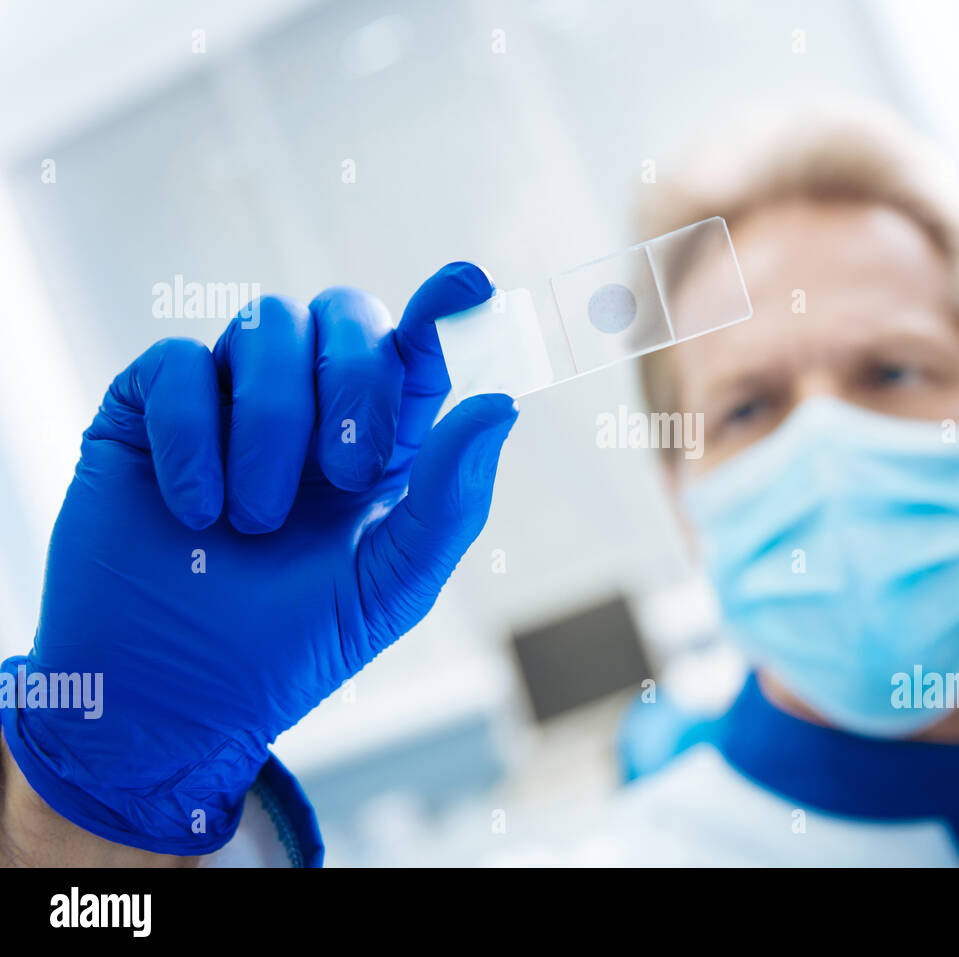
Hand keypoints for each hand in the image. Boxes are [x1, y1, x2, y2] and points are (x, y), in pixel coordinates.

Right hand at [0, 262, 515, 855]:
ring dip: (272, 425)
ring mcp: (227, 400)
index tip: (469, 285)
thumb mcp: (392, 583)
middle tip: (341, 475)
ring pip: (265, 323)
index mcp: (379, 441)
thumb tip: (502, 400)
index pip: (417, 350)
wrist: (171, 697)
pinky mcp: (147, 410)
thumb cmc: (294, 642)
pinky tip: (196, 512)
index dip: (444, 308)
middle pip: (346, 313)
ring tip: (256, 520)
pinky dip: (194, 434)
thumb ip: (451, 495)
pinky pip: (179, 362)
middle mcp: (309, 407)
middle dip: (354, 381)